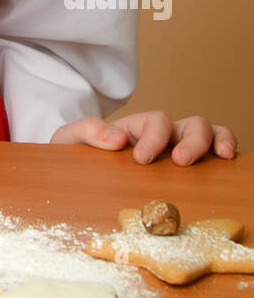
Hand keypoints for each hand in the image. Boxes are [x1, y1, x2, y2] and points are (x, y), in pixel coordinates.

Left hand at [50, 112, 237, 163]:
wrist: (73, 176)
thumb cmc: (76, 155)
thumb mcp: (70, 139)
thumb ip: (88, 131)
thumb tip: (117, 138)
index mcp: (136, 128)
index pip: (154, 122)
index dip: (153, 138)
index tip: (142, 159)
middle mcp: (162, 137)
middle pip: (189, 124)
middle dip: (191, 140)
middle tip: (181, 160)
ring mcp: (178, 151)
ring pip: (206, 133)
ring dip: (215, 141)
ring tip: (221, 156)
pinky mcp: (188, 170)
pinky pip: (213, 154)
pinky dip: (224, 150)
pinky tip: (227, 162)